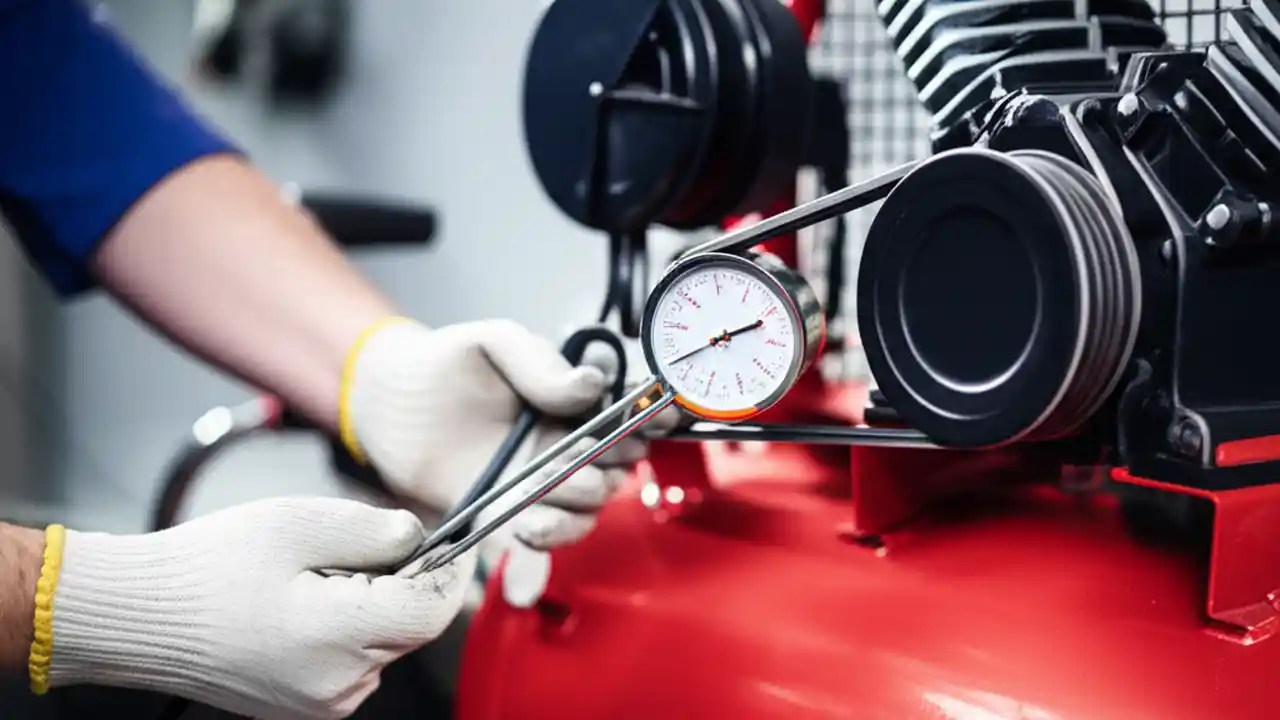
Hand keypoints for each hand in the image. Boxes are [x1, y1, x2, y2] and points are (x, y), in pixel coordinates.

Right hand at [44, 497, 471, 719]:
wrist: (140, 617)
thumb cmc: (209, 568)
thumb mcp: (298, 523)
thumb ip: (374, 531)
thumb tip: (422, 538)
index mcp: (338, 638)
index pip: (431, 611)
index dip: (449, 571)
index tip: (453, 540)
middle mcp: (338, 684)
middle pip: (410, 627)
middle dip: (401, 582)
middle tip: (350, 547)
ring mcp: (321, 703)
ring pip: (383, 644)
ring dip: (371, 605)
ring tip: (309, 578)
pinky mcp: (306, 706)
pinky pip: (354, 662)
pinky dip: (346, 628)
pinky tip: (298, 605)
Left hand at [343, 318, 674, 570]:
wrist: (387, 404)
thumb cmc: (444, 363)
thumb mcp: (494, 343)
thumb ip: (540, 362)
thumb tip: (590, 387)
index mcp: (574, 401)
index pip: (631, 414)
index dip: (653, 418)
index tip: (659, 419)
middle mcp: (568, 446)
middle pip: (618, 468)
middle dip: (607, 466)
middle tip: (577, 453)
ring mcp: (541, 485)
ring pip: (588, 509)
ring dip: (578, 503)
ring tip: (544, 486)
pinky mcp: (508, 516)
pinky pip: (544, 541)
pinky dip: (546, 544)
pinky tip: (528, 531)